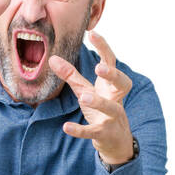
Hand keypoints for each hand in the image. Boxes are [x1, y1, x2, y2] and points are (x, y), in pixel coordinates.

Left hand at [48, 32, 134, 164]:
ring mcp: (112, 117)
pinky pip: (93, 132)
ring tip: (83, 96)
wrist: (115, 141)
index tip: (93, 33)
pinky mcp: (104, 133)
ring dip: (98, 101)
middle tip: (99, 67)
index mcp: (111, 85)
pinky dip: (80, 130)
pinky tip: (66, 127)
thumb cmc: (101, 110)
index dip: (104, 48)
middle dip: (113, 74)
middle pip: (122, 83)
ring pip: (110, 108)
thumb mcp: (85, 90)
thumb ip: (71, 75)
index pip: (111, 62)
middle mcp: (116, 99)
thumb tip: (52, 59)